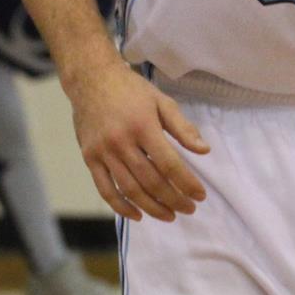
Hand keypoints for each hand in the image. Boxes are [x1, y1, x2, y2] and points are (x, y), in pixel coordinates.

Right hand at [64, 58, 208, 221]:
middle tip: (189, 209)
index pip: (169, 164)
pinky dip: (121, 207)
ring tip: (169, 216)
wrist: (91, 79)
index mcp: (143, 126)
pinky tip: (137, 215)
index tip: (200, 195)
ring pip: (129, 189)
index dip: (186, 183)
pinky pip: (105, 189)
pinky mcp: (89, 158)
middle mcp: (121, 141)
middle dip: (173, 199)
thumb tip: (204, 151)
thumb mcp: (162, 101)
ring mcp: (103, 152)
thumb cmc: (131, 90)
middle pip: (151, 181)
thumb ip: (183, 127)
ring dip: (151, 207)